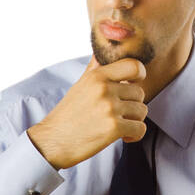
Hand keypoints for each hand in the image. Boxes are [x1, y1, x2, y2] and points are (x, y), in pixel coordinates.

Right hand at [27, 57, 148, 170]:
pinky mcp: (113, 128)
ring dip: (134, 121)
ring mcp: (109, 108)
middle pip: (140, 93)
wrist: (52, 142)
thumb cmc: (68, 115)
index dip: (139, 75)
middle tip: (119, 114)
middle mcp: (104, 89)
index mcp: (97, 76)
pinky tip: (123, 137)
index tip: (134, 86)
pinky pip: (140, 128)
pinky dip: (134, 135)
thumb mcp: (80, 85)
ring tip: (118, 125)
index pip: (134, 65)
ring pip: (142, 111)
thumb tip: (101, 52)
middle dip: (133, 105)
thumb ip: (95, 68)